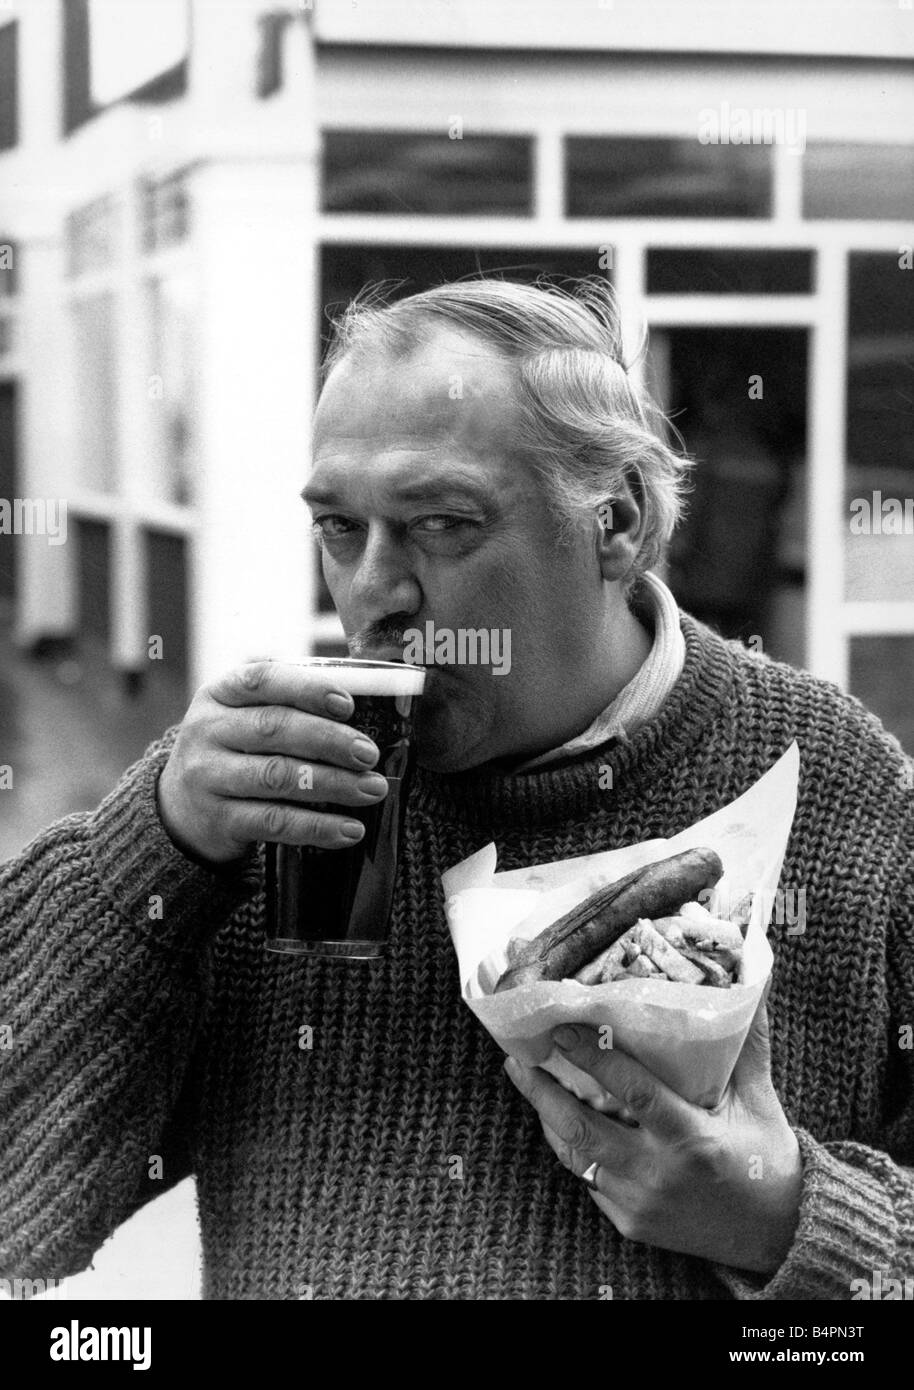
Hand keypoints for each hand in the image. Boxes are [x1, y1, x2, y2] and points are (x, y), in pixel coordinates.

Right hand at [156, 660, 389, 864]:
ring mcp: (208, 777)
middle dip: (330, 740)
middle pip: (274, 728)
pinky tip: (350, 829)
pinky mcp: (218, 821)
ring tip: (372, 789)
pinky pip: (274, 822)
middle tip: (369, 753)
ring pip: (278, 777)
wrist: (179, 811)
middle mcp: (206, 731)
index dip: (307, 689)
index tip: (347, 705)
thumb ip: (287, 706)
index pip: (262, 680)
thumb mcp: (241, 718)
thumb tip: (360, 708)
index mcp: (218, 694)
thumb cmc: (232, 752)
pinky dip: (318, 827)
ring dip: (333, 784)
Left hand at [503, 996, 802, 1274]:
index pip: (633, 1093)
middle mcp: (659, 1174)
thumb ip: (748, 1043)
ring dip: (547, 1116)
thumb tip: (749, 985)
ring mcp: (639, 1203)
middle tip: (517, 1056)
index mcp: (693, 1140)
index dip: (595, 1058)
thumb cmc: (768, 1158)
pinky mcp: (630, 1223)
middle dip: (543, 1091)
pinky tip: (557, 1119)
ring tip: (526, 1079)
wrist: (778, 1235)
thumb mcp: (759, 1099)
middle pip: (582, 1129)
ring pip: (576, 1157)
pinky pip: (588, 1181)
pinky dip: (572, 1148)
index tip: (564, 1028)